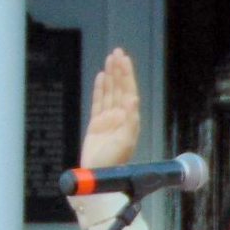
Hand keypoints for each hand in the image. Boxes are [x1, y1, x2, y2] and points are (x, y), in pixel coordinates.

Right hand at [79, 48, 140, 169]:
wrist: (98, 178)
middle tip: (117, 52)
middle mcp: (121, 119)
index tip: (124, 59)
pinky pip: (98, 102)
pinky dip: (100, 89)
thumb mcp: (125, 141)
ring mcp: (108, 121)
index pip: (128, 92)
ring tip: (110, 59)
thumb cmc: (113, 164)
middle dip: (119, 70)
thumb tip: (133, 100)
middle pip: (120, 89)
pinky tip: (101, 77)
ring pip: (109, 93)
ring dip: (110, 76)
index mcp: (129, 121)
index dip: (127, 75)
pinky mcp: (96, 125)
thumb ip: (130, 120)